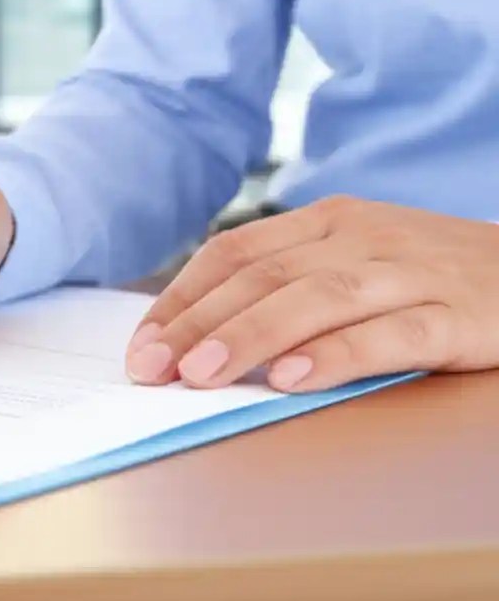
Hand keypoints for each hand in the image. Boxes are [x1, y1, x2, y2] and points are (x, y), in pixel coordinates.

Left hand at [126, 196, 498, 391]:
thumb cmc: (430, 277)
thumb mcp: (355, 262)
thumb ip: (288, 286)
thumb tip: (198, 336)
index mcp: (328, 221)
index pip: (234, 254)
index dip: (181, 298)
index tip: (141, 344)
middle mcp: (362, 236)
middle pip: (263, 277)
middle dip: (197, 324)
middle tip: (151, 368)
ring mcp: (411, 272)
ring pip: (315, 300)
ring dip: (249, 337)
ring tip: (201, 374)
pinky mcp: (458, 315)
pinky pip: (390, 334)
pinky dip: (338, 356)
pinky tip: (294, 379)